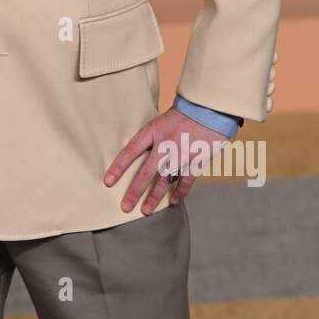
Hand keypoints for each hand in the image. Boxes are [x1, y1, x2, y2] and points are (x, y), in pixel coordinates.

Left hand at [103, 106, 228, 212]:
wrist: (210, 108)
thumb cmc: (184, 112)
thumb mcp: (161, 119)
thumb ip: (151, 136)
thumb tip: (137, 152)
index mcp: (153, 131)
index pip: (130, 151)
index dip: (118, 167)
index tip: (108, 181)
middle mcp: (166, 144)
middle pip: (146, 172)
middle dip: (134, 191)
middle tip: (125, 206)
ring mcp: (182, 154)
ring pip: (165, 180)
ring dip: (154, 197)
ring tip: (146, 210)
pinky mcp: (197, 160)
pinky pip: (186, 180)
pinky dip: (180, 192)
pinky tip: (173, 202)